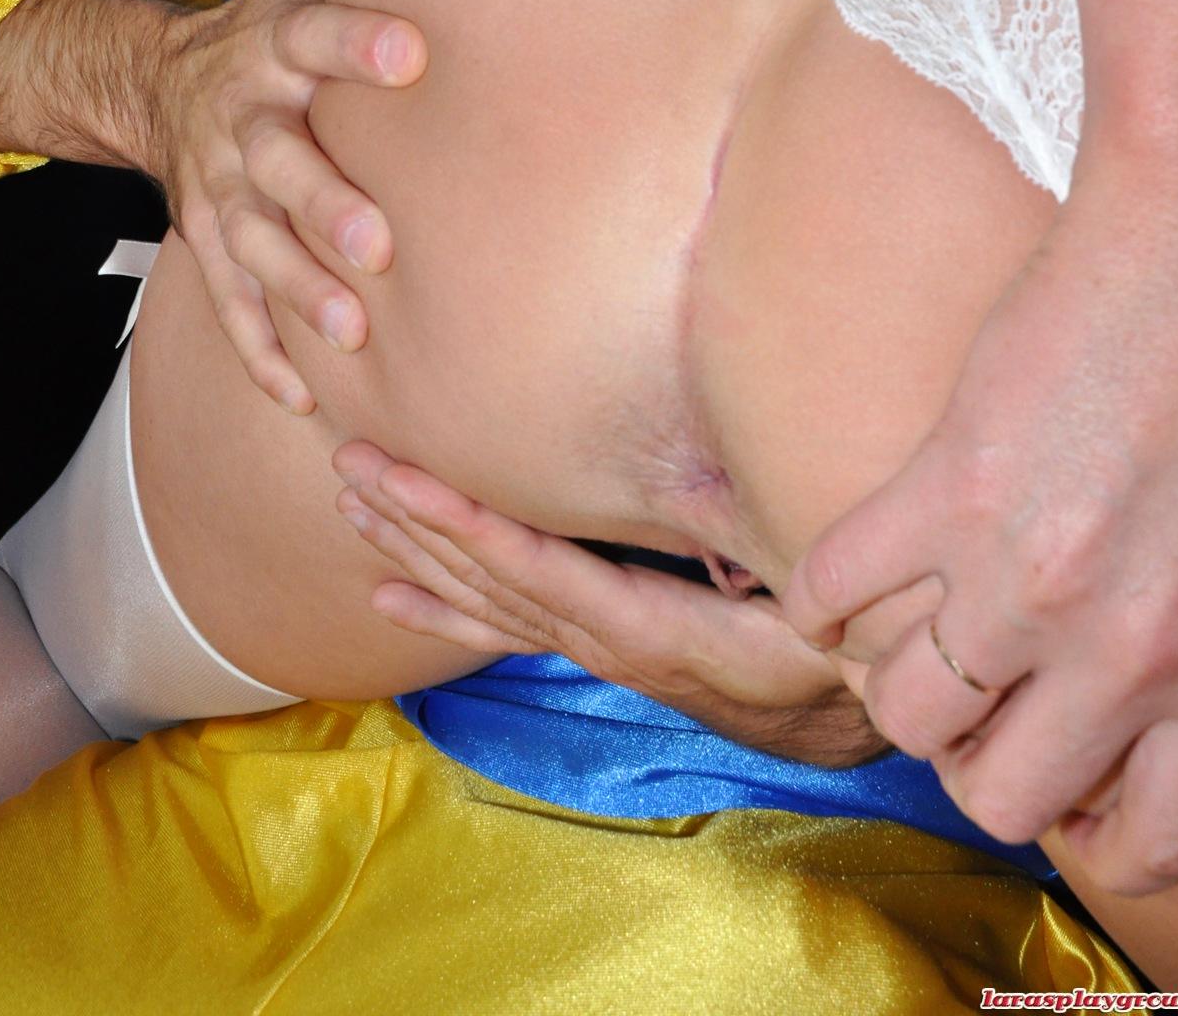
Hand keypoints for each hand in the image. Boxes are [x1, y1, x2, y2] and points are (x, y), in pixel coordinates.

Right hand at [148, 0, 431, 410]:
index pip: (317, 36)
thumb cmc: (272, 34)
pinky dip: (259, 351)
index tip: (413, 53)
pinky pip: (228, 303)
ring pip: (253, 244)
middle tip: (380, 244)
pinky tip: (301, 397)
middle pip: (280, 162)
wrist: (155, 82)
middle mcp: (243, 119)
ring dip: (297, 289)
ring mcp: (219, 187)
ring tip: (351, 330)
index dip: (359, 42)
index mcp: (275, 44)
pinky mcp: (207, 241)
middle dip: (325, 204)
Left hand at [333, 442, 881, 765]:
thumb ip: (772, 562)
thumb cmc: (826, 641)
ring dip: (414, 552)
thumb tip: (749, 515)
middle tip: (344, 465)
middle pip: (485, 578)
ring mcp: (592, 646)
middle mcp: (600, 638)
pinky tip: (389, 595)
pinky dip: (442, 605)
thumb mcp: (810, 598)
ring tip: (350, 510)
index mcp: (642, 623)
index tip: (401, 480)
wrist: (833, 711)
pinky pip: (503, 626)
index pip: (532, 565)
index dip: (463, 522)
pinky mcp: (596, 645)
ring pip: (484, 598)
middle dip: (411, 522)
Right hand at [784, 150, 1177, 892]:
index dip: (1099, 831)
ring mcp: (1024, 577)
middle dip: (980, 760)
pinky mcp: (943, 491)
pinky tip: (841, 581)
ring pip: (906, 710)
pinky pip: (836, 593)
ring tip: (911, 635)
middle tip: (982, 700)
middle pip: (1000, 794)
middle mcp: (1126, 653)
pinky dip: (822, 600)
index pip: (1154, 843)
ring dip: (898, 684)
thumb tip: (1130, 713)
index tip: (1071, 787)